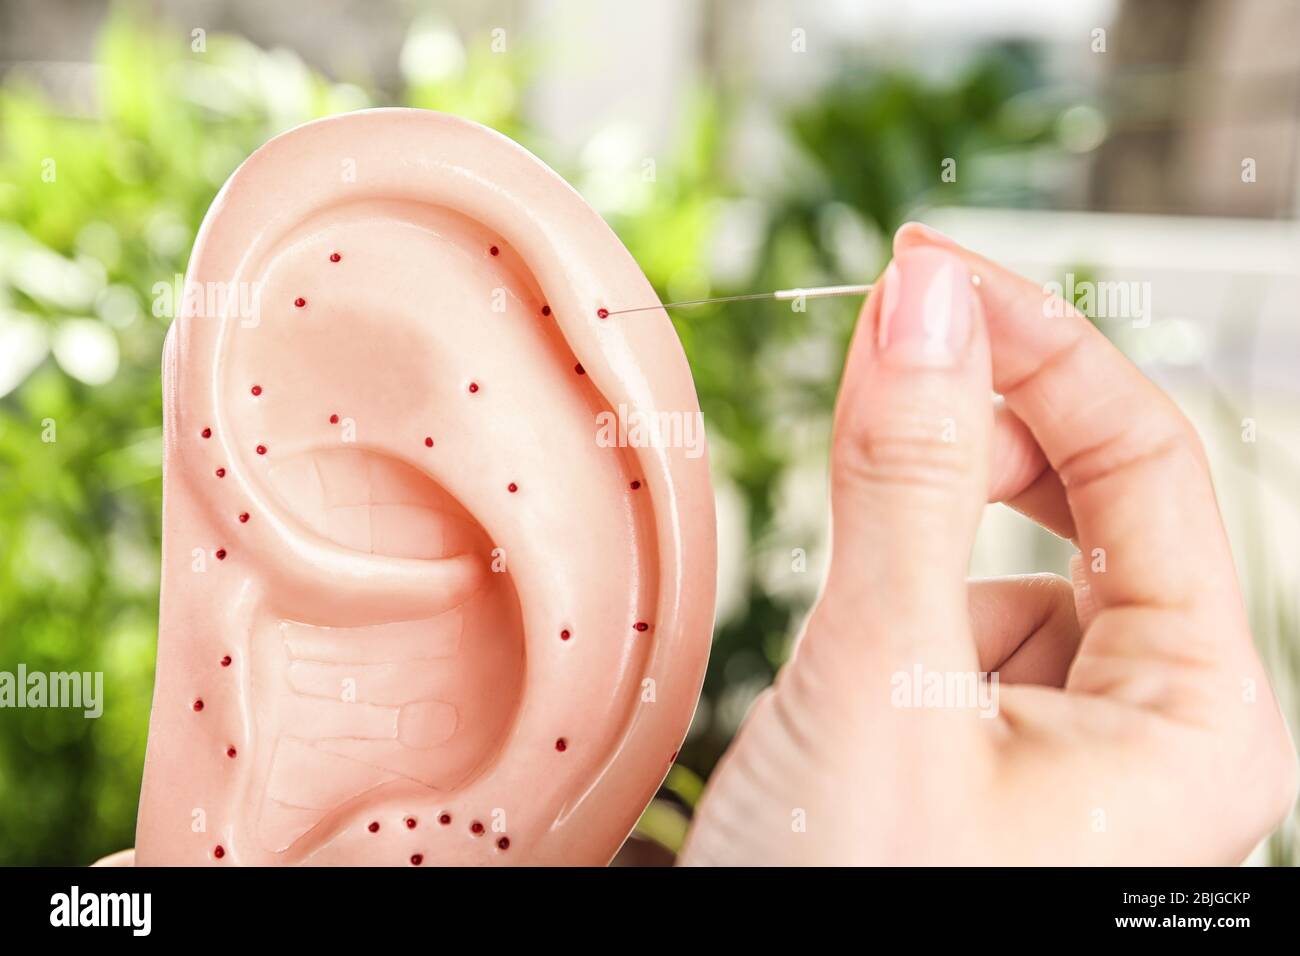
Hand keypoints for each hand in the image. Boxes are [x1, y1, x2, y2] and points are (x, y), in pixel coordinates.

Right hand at [679, 225, 1298, 864]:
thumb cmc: (849, 902)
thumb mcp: (882, 682)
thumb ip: (912, 483)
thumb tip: (925, 305)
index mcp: (1204, 717)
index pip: (1148, 461)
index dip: (1040, 344)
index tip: (927, 268)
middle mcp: (1162, 726)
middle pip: (1099, 501)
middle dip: (992, 420)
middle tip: (889, 345)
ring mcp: (1077, 742)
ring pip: (1020, 560)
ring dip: (934, 528)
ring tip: (857, 584)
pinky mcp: (997, 752)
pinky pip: (966, 622)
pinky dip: (906, 596)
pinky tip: (855, 658)